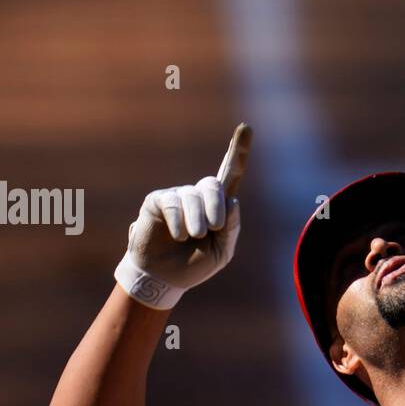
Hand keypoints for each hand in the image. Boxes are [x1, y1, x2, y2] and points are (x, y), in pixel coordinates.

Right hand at [115, 123, 252, 309]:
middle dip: (216, 205)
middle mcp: (198, 196)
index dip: (239, 151)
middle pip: (213, 185)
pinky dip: (178, 222)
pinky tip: (178, 235)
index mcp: (218, 206)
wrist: (164, 278)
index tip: (246, 127)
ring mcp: (177, 196)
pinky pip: (172, 203)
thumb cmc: (194, 265)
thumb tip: (233, 201)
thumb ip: (231, 229)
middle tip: (213, 228)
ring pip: (193, 196)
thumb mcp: (221, 252)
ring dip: (196, 220)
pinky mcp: (157, 201)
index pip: (230, 174)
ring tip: (192, 237)